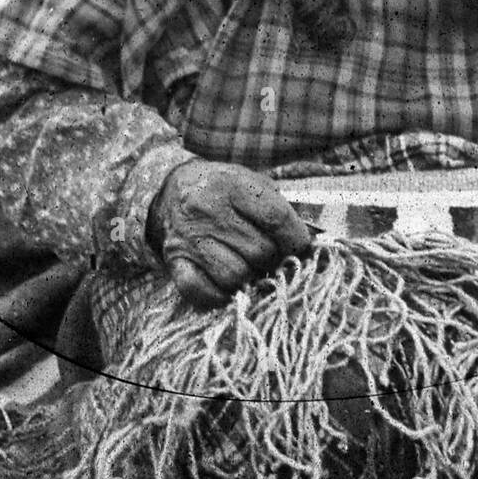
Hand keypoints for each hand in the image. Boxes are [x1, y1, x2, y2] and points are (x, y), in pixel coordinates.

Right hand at [149, 161, 312, 308]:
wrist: (171, 188)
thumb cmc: (224, 189)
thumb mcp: (251, 182)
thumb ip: (278, 209)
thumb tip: (306, 247)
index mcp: (233, 185)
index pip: (276, 218)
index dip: (296, 239)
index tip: (302, 247)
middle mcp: (208, 210)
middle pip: (260, 251)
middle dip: (272, 260)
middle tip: (269, 257)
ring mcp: (190, 238)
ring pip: (235, 276)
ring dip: (249, 278)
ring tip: (248, 267)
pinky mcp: (175, 261)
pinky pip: (202, 292)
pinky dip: (219, 296)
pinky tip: (226, 284)